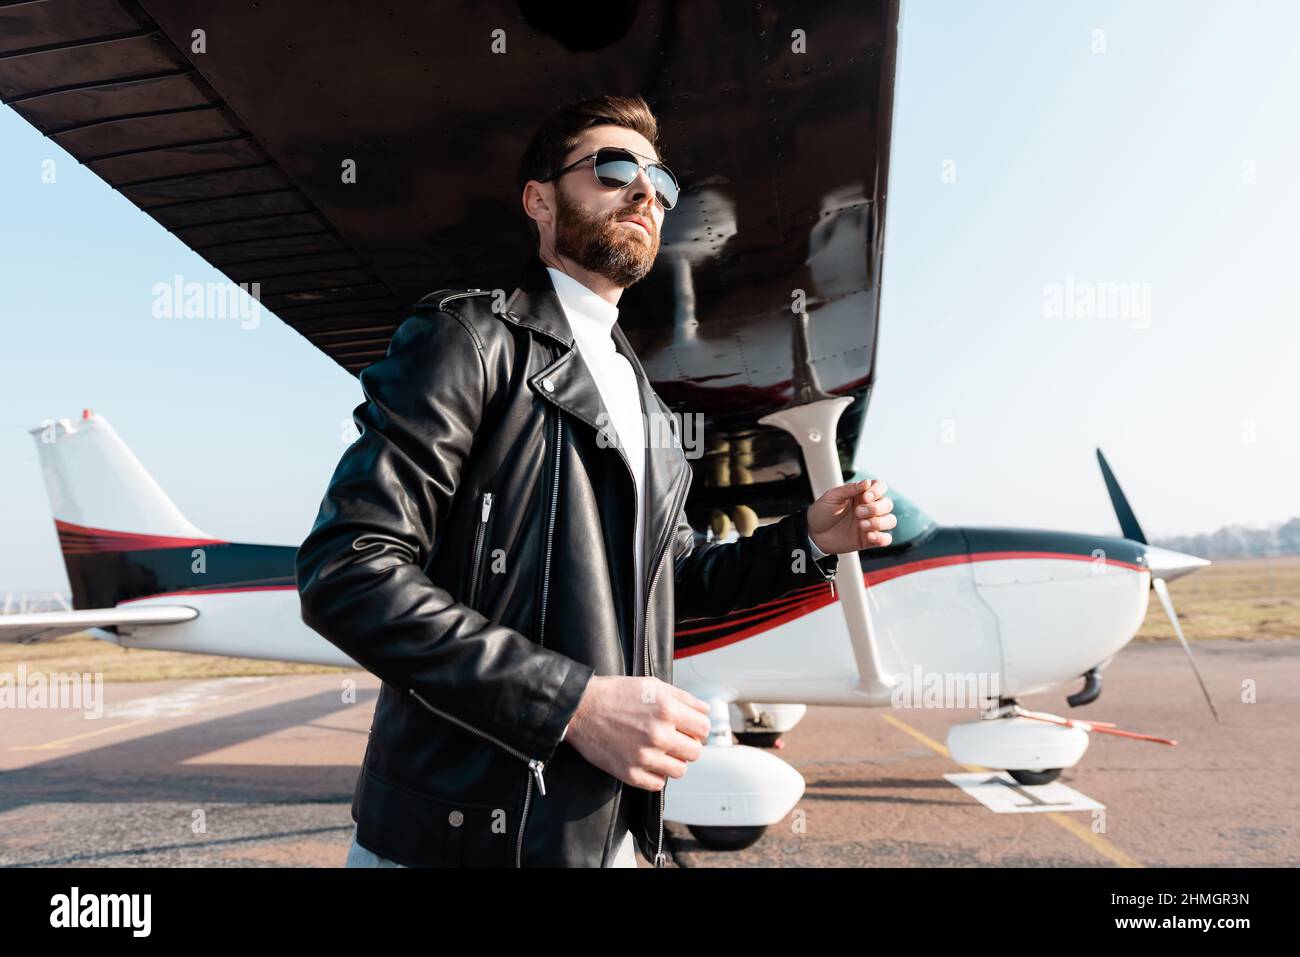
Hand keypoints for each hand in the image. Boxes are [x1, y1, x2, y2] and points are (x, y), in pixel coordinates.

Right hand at [563, 675, 711, 789]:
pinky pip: (659, 784)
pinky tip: (648, 761)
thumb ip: (683, 697)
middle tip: (675, 739)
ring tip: (661, 751)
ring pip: (680, 770)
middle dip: (688, 745)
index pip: (704, 728)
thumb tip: (704, 710)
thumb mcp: (652, 685)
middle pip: (695, 752)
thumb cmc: (615, 694)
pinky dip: (656, 774)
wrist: (581, 708)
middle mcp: (658, 734)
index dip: (698, 727)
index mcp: (666, 710)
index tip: (690, 728)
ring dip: (674, 761)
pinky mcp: (630, 773)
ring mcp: (644, 756)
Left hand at [807, 478, 895, 554]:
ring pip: (890, 520)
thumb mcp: (832, 497)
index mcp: (861, 494)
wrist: (813, 534)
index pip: (880, 487)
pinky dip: (881, 538)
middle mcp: (869, 508)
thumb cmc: (822, 512)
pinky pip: (886, 539)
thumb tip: (867, 482)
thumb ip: (849, 489)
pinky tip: (868, 536)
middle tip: (857, 512)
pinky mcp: (869, 539)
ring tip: (861, 525)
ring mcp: (870, 524)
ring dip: (879, 522)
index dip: (877, 490)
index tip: (865, 497)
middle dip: (876, 508)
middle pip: (888, 504)